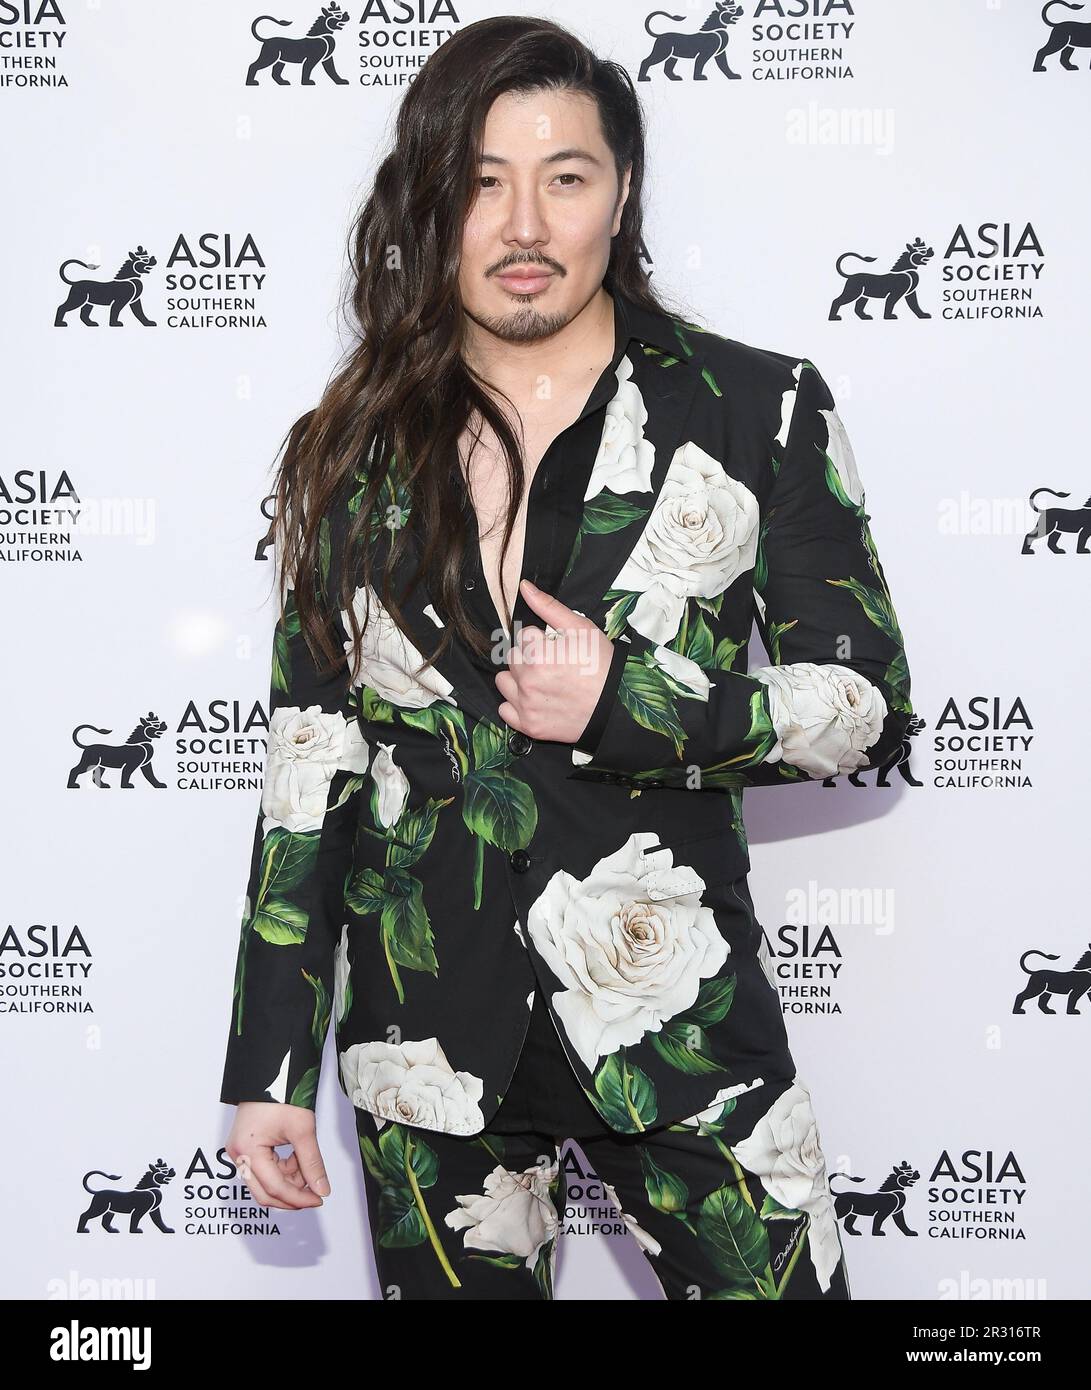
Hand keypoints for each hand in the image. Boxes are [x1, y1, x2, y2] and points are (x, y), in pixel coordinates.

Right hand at [225, 1101, 330, 1210]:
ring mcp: (241, 1153)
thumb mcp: (302, 1129)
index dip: (298, 1198)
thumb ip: (312, 1163)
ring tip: (307, 1168)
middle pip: (264, 1192)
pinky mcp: (247, 1149)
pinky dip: (283, 1171)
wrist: (273, 1073)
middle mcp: (239, 1155)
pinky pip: (265, 1171)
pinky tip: (298, 1161)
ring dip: (289, 1182)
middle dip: (291, 1196)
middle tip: (314, 1195)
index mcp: (248, 1150)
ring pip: (265, 1183)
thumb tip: (321, 1189)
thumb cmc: (282, 1094)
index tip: (317, 1199)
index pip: (274, 1187)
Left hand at [494, 578, 614, 743]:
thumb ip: (548, 607)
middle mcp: (527, 679)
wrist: (616, 707)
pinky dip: (516, 705)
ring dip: (517, 679)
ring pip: (503, 682)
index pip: (523, 635)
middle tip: (553, 665)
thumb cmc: (602, 666)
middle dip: (528, 657)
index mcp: (537, 652)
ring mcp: (526, 705)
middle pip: (513, 657)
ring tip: (542, 681)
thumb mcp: (581, 629)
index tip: (557, 648)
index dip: (541, 639)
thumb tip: (524, 586)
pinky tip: (536, 700)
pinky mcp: (528, 725)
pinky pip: (505, 710)